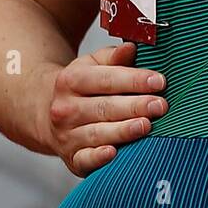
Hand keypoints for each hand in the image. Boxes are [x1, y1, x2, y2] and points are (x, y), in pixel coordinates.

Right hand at [42, 43, 166, 176]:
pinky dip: (98, 158)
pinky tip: (113, 153)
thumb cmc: (83, 86)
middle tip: (160, 106)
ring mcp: (67, 135)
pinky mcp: (72, 158)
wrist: (46, 114)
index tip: (159, 82)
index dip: (134, 80)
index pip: (107, 79)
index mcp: (71, 80)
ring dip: (123, 131)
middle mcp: (65, 109)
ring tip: (146, 126)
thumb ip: (114, 57)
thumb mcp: (93, 64)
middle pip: (104, 107)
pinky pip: (84, 159)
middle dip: (135, 106)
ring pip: (97, 133)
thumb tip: (131, 48)